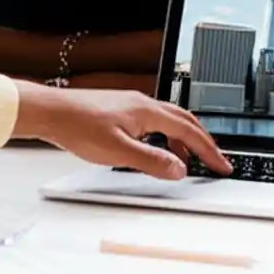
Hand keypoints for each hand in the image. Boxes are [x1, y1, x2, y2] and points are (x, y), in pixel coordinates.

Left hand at [13, 82, 232, 179]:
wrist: (51, 112)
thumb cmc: (78, 126)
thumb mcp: (118, 152)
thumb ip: (152, 161)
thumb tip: (179, 169)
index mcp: (148, 111)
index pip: (189, 131)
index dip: (208, 150)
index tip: (221, 165)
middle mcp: (144, 103)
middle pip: (185, 121)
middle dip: (203, 141)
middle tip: (215, 160)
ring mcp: (132, 105)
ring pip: (169, 120)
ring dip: (184, 139)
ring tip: (187, 160)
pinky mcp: (121, 109)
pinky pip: (154, 121)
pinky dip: (165, 136)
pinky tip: (156, 148)